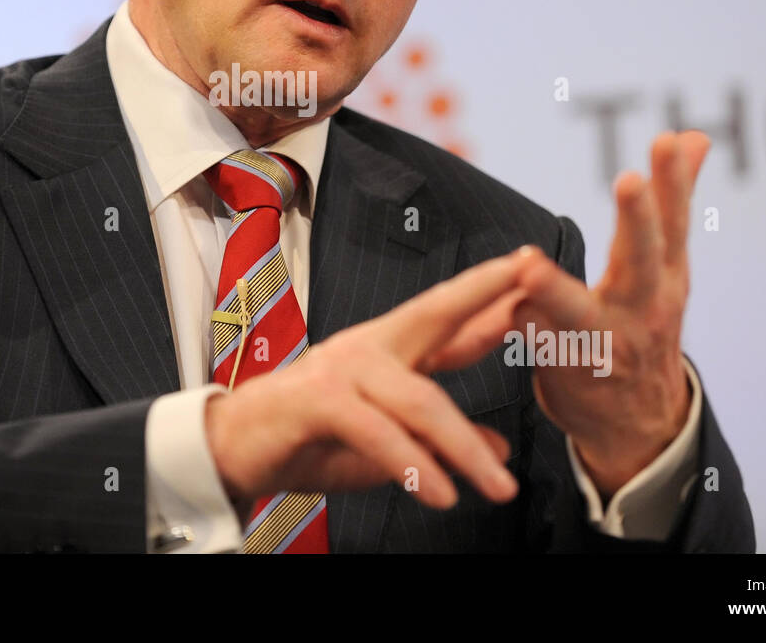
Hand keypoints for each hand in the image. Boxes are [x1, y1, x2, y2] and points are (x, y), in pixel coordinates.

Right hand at [204, 248, 534, 509]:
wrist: (233, 450)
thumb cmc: (307, 439)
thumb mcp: (387, 447)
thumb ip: (439, 442)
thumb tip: (497, 450)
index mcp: (386, 350)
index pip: (448, 319)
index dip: (492, 298)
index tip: (532, 273)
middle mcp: (369, 348)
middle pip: (435, 315)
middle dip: (485, 294)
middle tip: (532, 277)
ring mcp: (343, 369)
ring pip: (418, 399)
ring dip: (461, 447)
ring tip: (499, 488)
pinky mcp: (319, 401)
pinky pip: (377, 432)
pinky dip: (410, 465)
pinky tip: (438, 492)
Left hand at [513, 130, 709, 495]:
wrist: (640, 424)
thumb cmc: (645, 324)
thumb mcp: (667, 267)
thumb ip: (671, 202)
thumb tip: (693, 136)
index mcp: (666, 275)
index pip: (673, 220)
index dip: (673, 182)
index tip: (668, 140)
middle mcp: (643, 307)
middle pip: (641, 258)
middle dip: (636, 219)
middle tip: (628, 180)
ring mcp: (607, 342)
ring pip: (578, 312)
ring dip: (555, 290)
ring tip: (531, 266)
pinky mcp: (570, 370)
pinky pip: (540, 342)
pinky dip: (525, 325)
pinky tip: (510, 310)